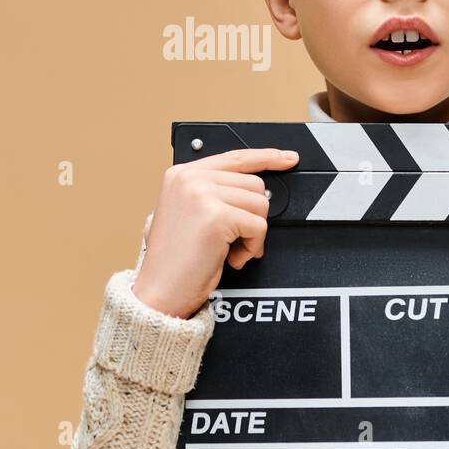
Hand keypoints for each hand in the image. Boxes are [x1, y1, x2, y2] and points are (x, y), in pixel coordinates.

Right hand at [132, 147, 299, 318]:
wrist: (160, 291)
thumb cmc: (175, 261)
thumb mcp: (190, 215)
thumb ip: (216, 194)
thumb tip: (256, 191)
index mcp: (181, 174)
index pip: (234, 157)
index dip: (266, 157)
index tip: (288, 158)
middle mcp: (189, 178)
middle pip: (254, 183)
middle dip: (254, 216)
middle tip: (234, 239)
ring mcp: (201, 194)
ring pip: (260, 203)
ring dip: (253, 233)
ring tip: (230, 249)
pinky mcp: (216, 216)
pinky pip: (258, 226)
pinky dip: (252, 247)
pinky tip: (231, 257)